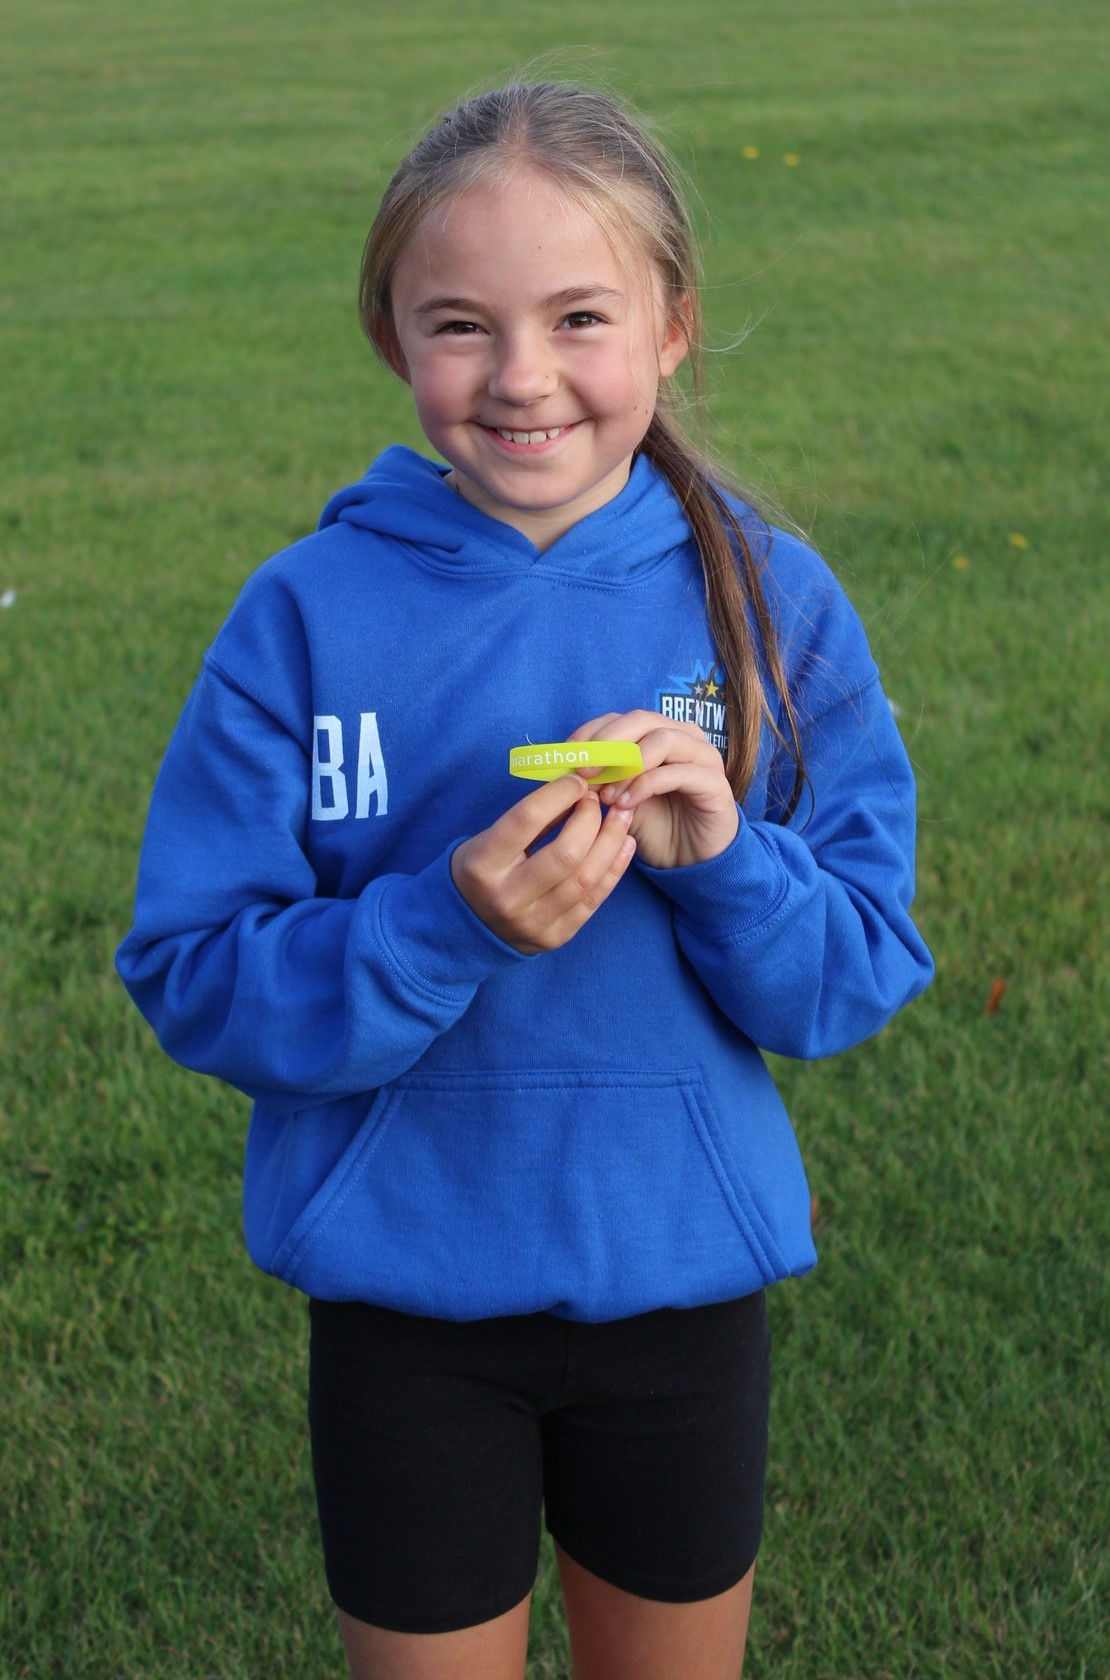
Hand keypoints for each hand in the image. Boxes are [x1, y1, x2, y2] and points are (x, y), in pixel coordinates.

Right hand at [451, 774, 635, 953]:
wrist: (467, 927)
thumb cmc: (482, 870)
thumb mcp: (489, 838)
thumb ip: (532, 819)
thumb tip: (577, 789)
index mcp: (483, 864)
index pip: (527, 819)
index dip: (560, 793)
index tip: (577, 782)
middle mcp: (507, 897)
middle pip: (566, 853)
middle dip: (591, 819)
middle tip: (598, 801)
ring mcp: (532, 922)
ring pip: (586, 878)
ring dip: (611, 842)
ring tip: (622, 817)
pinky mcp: (554, 937)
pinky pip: (594, 901)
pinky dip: (614, 869)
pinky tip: (625, 845)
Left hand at [568, 711, 738, 869]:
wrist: (693, 859)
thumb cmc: (656, 825)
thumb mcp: (619, 800)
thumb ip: (599, 781)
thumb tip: (566, 771)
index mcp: (660, 733)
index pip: (621, 718)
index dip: (592, 733)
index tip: (568, 757)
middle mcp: (685, 736)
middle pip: (642, 719)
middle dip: (607, 742)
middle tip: (583, 771)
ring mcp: (704, 756)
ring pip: (662, 740)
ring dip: (627, 766)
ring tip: (605, 795)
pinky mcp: (716, 782)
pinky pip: (678, 773)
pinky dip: (645, 786)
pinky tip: (625, 805)